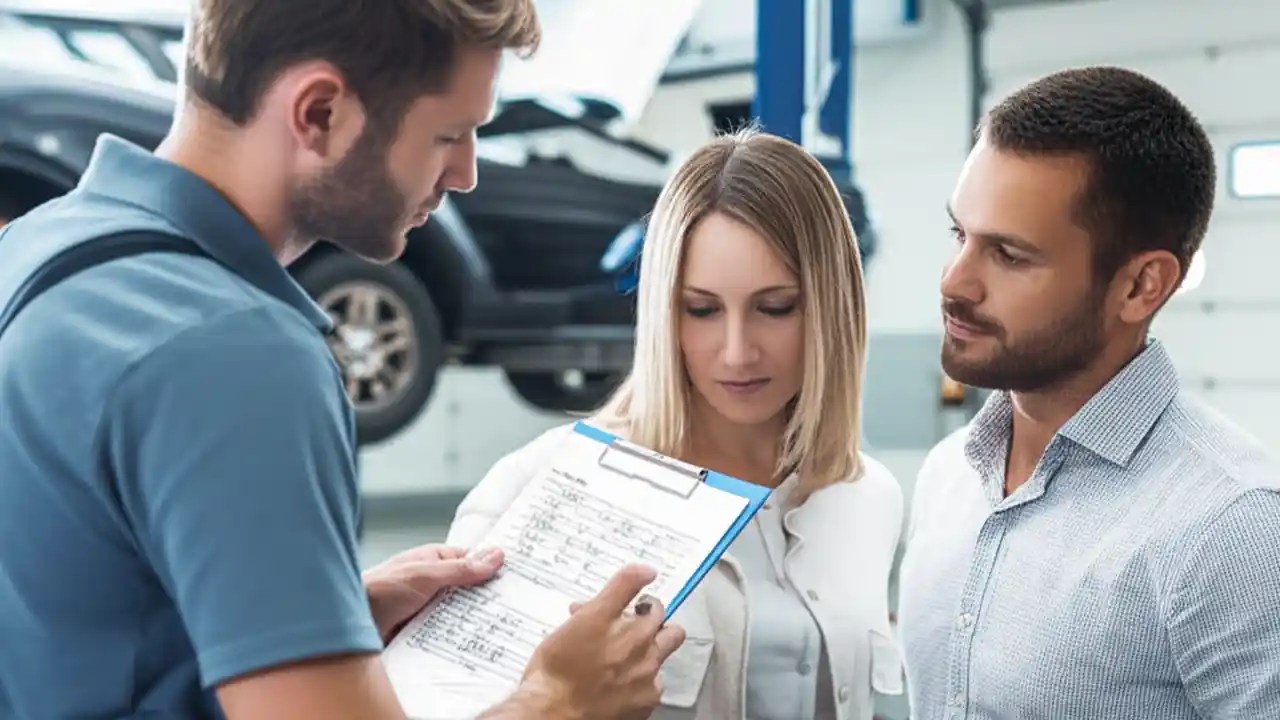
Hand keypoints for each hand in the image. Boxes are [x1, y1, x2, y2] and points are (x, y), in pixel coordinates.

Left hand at [361, 544, 503, 642]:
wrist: (346, 625)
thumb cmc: (379, 590)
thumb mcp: (426, 575)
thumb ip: (461, 569)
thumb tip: (496, 555)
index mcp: (433, 561)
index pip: (472, 562)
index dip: (492, 569)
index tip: (516, 578)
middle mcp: (432, 583)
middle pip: (468, 590)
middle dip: (485, 599)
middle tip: (513, 607)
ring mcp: (427, 607)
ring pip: (459, 613)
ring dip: (470, 621)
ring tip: (497, 628)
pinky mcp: (421, 631)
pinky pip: (446, 634)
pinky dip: (456, 638)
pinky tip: (471, 645)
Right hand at [513, 564, 686, 719]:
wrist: (553, 713)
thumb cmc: (557, 669)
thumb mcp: (581, 619)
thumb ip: (618, 590)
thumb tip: (645, 570)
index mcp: (625, 623)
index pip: (652, 600)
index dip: (643, 601)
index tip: (636, 604)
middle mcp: (642, 646)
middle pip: (670, 628)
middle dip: (656, 626)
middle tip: (635, 629)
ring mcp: (648, 675)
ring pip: (662, 656)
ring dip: (649, 653)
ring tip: (625, 660)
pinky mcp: (647, 700)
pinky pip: (655, 684)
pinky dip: (642, 682)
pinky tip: (622, 684)